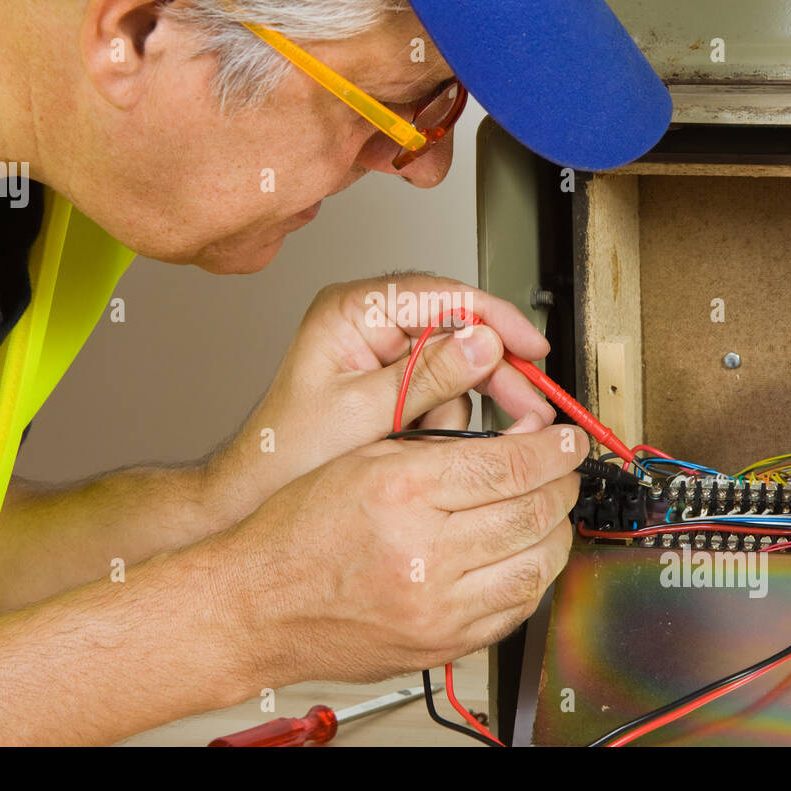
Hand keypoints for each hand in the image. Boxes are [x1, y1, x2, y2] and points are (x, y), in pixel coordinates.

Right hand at [218, 424, 586, 684]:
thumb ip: (441, 446)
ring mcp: (435, 608)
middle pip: (531, 514)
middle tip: (564, 470)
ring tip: (549, 511)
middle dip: (563, 486)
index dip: (554, 448)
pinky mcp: (442, 644)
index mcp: (400, 494)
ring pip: (535, 567)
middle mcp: (422, 554)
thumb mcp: (362, 460)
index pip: (508, 465)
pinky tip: (524, 556)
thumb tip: (516, 441)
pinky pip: (514, 611)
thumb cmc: (296, 531)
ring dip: (557, 533)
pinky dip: (532, 578)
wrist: (255, 606)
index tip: (568, 439)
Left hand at [230, 274, 556, 505]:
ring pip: (456, 365)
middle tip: (529, 408)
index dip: (494, 319)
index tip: (532, 347)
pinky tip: (429, 442)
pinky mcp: (392, 385)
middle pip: (456, 329)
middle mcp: (369, 323)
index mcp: (352, 311)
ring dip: (462, 405)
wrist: (258, 495)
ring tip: (444, 438)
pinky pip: (443, 392)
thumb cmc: (288, 453)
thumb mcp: (363, 414)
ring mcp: (382, 354)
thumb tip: (484, 343)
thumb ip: (426, 377)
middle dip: (492, 372)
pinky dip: (447, 419)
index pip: (441, 295)